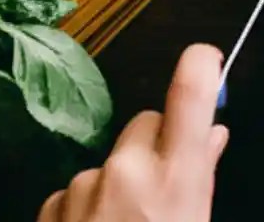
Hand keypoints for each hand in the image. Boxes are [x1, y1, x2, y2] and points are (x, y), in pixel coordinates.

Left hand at [37, 44, 228, 221]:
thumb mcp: (195, 220)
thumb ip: (200, 176)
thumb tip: (212, 135)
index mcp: (173, 178)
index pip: (190, 92)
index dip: (200, 64)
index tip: (207, 58)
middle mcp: (126, 170)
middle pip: (146, 123)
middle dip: (157, 143)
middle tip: (163, 190)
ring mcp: (83, 185)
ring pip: (112, 159)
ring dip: (121, 180)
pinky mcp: (51, 203)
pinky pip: (78, 187)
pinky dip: (89, 205)